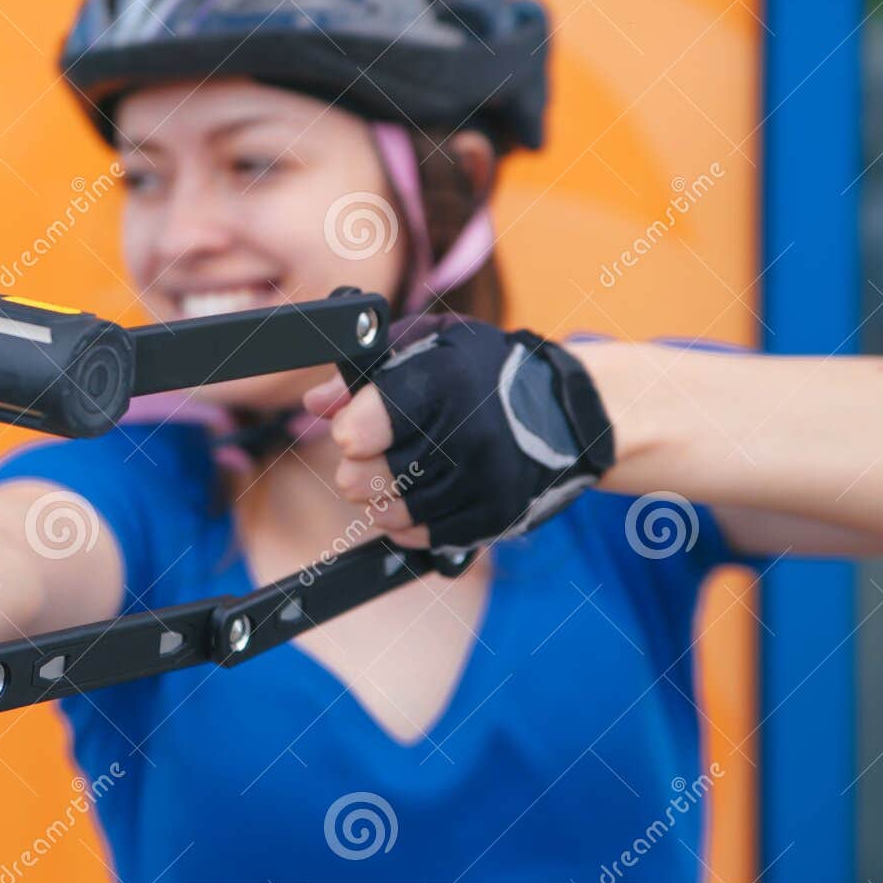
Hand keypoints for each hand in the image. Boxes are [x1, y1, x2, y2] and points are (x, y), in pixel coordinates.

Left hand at [303, 314, 615, 555]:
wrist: (565, 412)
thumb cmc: (487, 372)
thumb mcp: (432, 346)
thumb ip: (370, 371)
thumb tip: (317, 402)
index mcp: (448, 382)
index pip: (370, 423)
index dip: (351, 431)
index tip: (350, 432)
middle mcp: (471, 435)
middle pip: (372, 476)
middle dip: (357, 469)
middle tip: (363, 458)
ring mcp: (487, 481)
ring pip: (395, 512)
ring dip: (380, 498)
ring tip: (390, 476)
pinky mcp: (498, 517)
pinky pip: (428, 536)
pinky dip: (408, 524)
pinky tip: (413, 500)